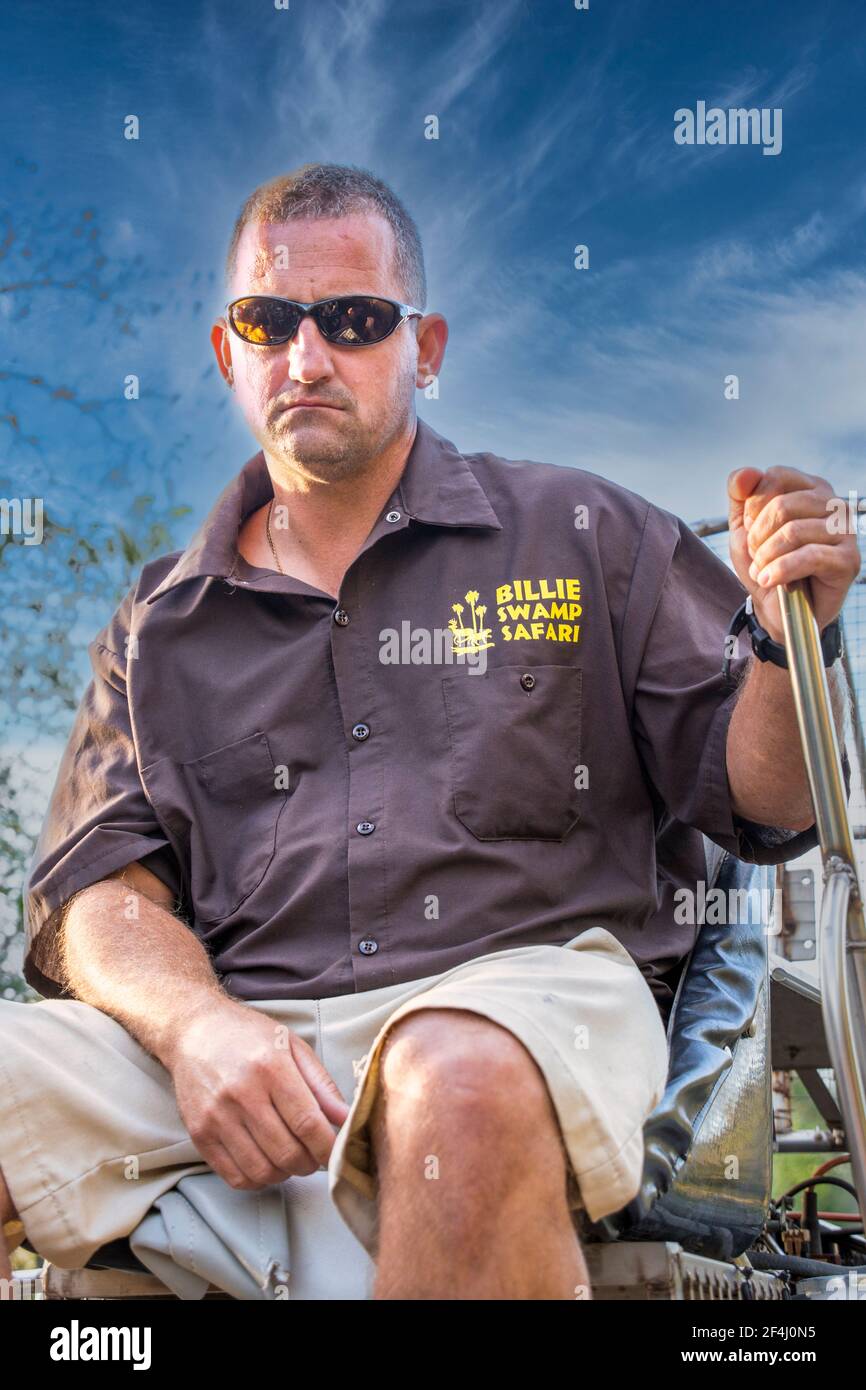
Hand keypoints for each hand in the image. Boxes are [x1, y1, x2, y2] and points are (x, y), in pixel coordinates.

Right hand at [164, 998, 350, 1189]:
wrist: (194, 1032)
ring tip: (290, 1158)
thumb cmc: (248, 1036)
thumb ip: (321, 1084)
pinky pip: (234, 1176)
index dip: (328, 1147)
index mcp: (270, 1067)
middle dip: (310, 1163)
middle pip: (287, 1152)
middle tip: (314, 1156)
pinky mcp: (199, 1134)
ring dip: (285, 1174)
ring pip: (262, 1170)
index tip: (336, 1152)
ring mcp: (217, 1117)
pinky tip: (265, 1163)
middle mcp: (241, 1094)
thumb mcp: (292, 1046)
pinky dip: (258, 1180)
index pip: (308, 1123)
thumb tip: (346, 1118)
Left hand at [727, 466, 859, 643]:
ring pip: (793, 532)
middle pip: (782, 506)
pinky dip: (780, 571)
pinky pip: (808, 556)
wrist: (777, 610)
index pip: (775, 477)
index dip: (754, 507)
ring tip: (763, 572)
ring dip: (766, 558)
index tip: (751, 531)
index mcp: (810, 488)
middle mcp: (833, 504)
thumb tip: (747, 473)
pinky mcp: (848, 559)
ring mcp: (845, 531)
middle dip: (758, 537)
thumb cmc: (766, 564)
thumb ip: (740, 495)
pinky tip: (769, 580)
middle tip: (756, 556)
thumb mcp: (743, 527)